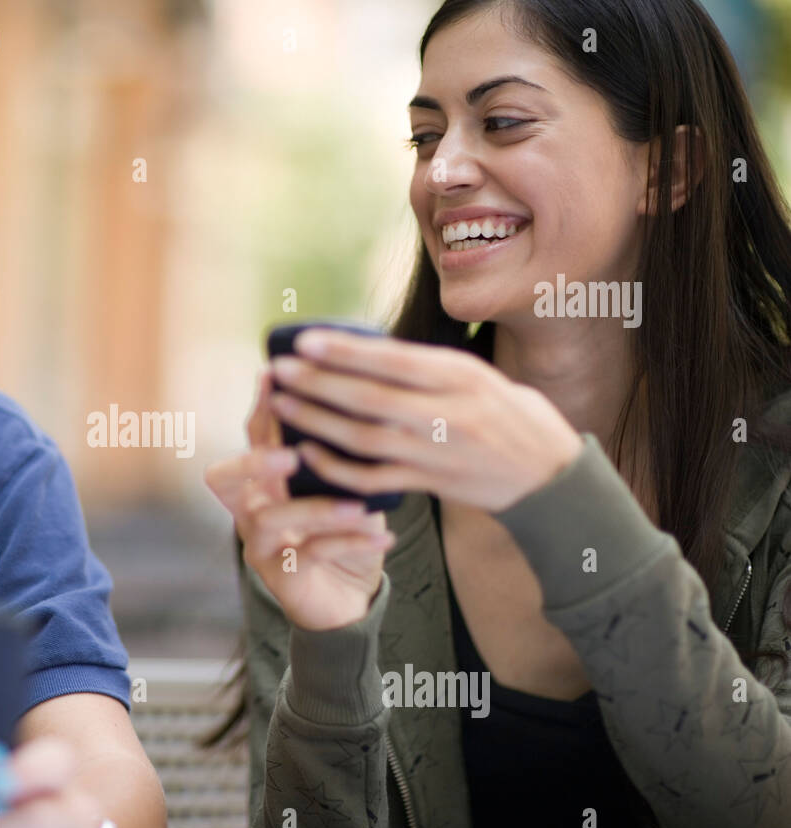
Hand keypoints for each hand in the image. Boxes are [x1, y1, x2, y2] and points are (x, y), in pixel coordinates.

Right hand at [204, 370, 393, 631]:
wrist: (350, 596)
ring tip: (359, 507)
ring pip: (268, 520)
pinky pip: (310, 555)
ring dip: (316, 510)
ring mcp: (261, 545)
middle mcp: (251, 509)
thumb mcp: (347, 487)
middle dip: (253, 462)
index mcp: (265, 479)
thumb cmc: (346, 533)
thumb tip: (370, 400)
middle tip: (292, 456)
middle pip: (223, 478)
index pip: (251, 436)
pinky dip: (350, 544)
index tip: (274, 375)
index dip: (259, 407)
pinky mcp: (282, 578)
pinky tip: (384, 537)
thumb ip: (345, 455)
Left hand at [269, 329, 583, 512]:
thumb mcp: (478, 375)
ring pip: (365, 438)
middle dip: (319, 383)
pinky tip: (307, 453)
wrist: (551, 476)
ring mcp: (438, 453)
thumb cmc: (508, 415)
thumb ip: (426, 367)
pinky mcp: (431, 484)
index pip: (393, 360)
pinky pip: (374, 478)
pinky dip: (337, 468)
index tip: (304, 339)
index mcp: (462, 377)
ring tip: (282, 404)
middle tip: (279, 370)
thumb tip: (364, 349)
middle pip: (371, 398)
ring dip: (318, 422)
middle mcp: (450, 414)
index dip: (345, 351)